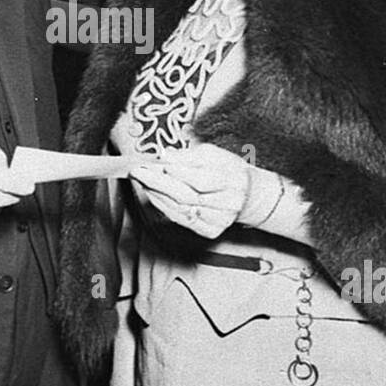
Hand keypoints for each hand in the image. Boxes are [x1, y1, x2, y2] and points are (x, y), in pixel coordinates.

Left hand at [130, 143, 253, 239]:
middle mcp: (229, 204)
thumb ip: (189, 156)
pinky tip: (154, 196)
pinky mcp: (211, 231)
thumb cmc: (227, 170)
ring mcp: (220, 220)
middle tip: (138, 172)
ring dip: (158, 195)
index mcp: (233, 181)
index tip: (155, 163)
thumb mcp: (214, 154)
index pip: (200, 180)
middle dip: (159, 184)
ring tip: (143, 181)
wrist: (247, 194)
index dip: (177, 173)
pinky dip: (164, 208)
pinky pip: (182, 220)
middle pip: (188, 197)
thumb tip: (166, 156)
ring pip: (182, 210)